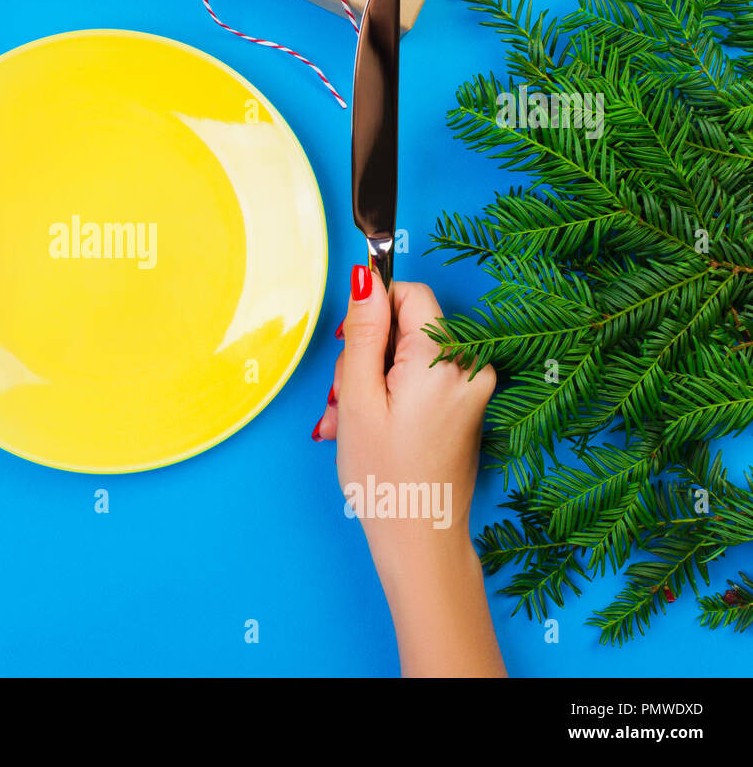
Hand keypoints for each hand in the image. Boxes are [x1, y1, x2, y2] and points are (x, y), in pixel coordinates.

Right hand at [314, 264, 504, 676]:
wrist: (420, 539)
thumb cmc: (385, 476)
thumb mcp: (358, 395)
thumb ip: (363, 330)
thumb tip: (365, 276)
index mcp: (442, 358)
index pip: (409, 293)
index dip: (371, 311)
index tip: (348, 345)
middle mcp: (469, 367)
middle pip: (407, 326)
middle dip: (366, 355)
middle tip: (342, 400)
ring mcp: (473, 389)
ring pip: (410, 356)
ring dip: (372, 381)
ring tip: (349, 422)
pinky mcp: (468, 407)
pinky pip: (424, 381)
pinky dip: (392, 396)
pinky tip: (370, 428)